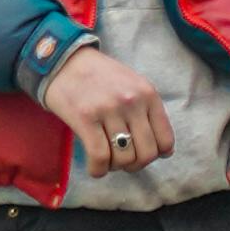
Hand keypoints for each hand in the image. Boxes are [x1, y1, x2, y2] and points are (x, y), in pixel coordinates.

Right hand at [41, 42, 173, 178]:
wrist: (64, 60)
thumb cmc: (100, 77)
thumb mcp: (133, 85)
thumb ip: (149, 113)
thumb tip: (166, 151)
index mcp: (148, 94)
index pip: (165, 140)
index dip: (155, 154)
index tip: (141, 153)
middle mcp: (132, 101)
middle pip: (146, 154)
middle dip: (135, 165)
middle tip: (122, 160)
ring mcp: (109, 109)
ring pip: (124, 158)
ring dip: (115, 167)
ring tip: (106, 159)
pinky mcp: (85, 118)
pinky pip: (100, 157)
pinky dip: (98, 170)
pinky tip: (95, 167)